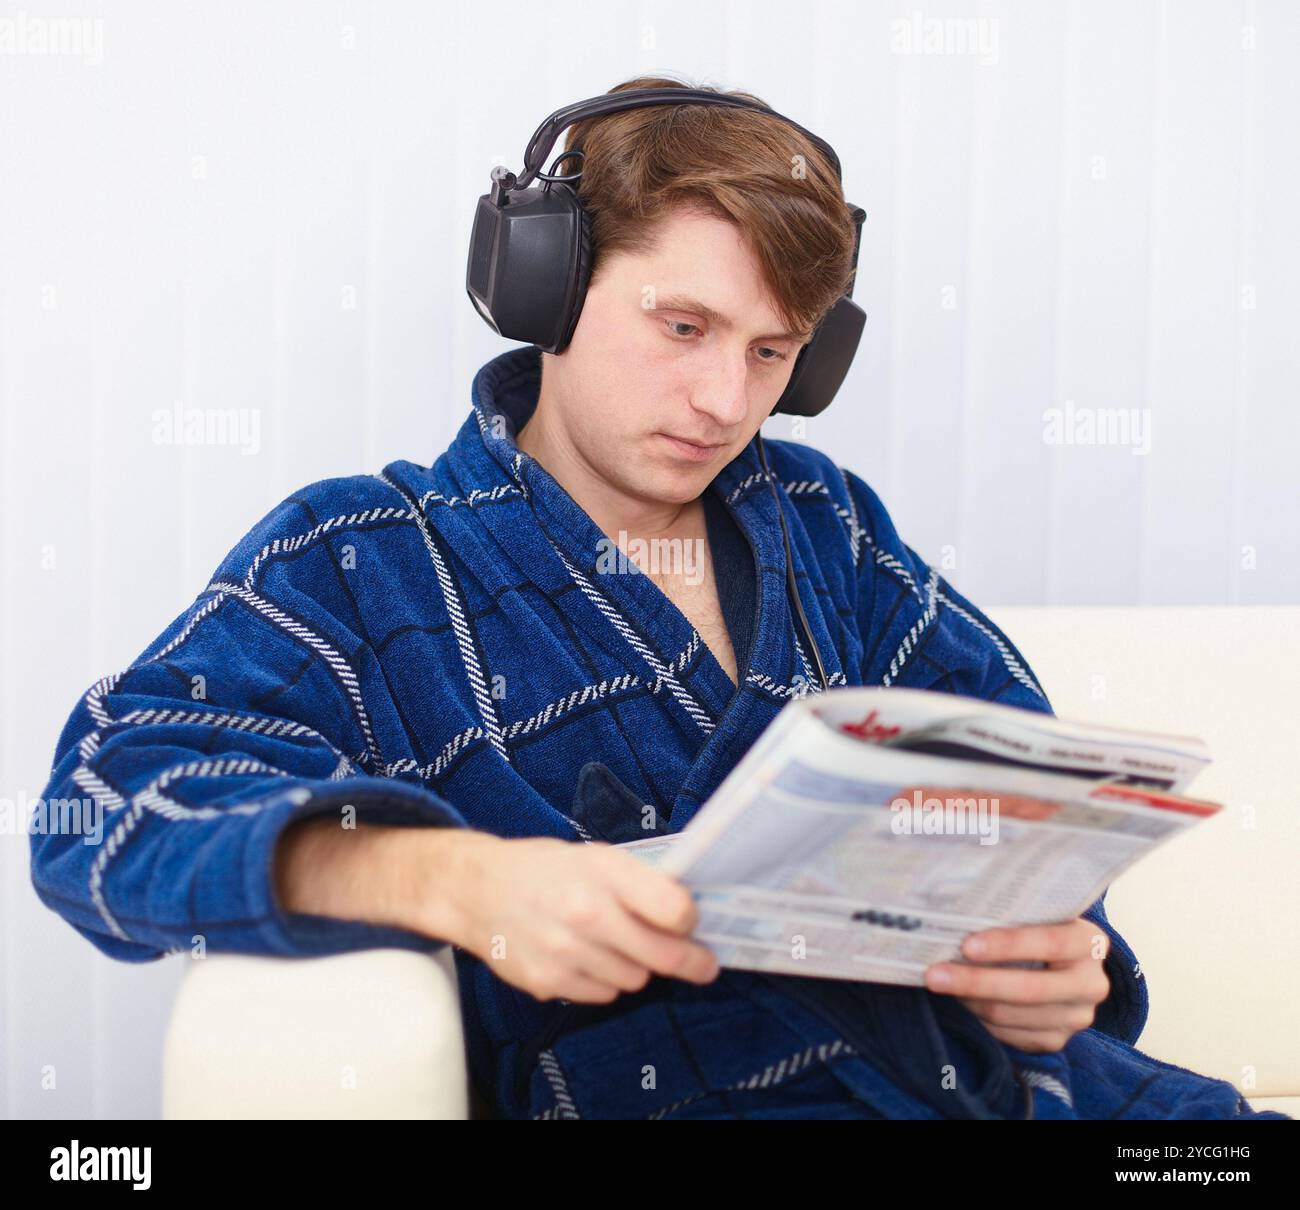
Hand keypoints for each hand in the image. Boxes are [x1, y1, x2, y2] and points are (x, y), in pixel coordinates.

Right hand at [437, 833, 720, 1004]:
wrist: (476, 891)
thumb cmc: (544, 871)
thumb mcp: (594, 858)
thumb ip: (639, 883)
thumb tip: (688, 916)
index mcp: (603, 873)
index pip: (673, 909)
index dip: (690, 921)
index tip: (694, 924)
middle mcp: (585, 913)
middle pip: (663, 956)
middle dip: (690, 961)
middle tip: (703, 964)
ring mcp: (565, 952)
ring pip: (635, 979)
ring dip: (637, 966)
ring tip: (614, 943)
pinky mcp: (547, 983)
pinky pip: (603, 994)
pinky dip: (605, 980)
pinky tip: (586, 957)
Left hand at [923, 917, 1110, 1052]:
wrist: (1062, 962)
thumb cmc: (1036, 926)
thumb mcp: (1035, 913)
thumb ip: (1008, 911)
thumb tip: (951, 909)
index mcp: (1089, 942)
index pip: (1050, 942)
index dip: (1008, 945)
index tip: (966, 945)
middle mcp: (1091, 984)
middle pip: (1029, 989)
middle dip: (975, 982)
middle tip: (934, 974)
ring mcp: (1076, 1017)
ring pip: (1012, 1016)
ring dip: (970, 1001)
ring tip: (940, 983)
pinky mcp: (1056, 1040)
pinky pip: (1009, 1036)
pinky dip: (978, 1018)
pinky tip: (960, 1000)